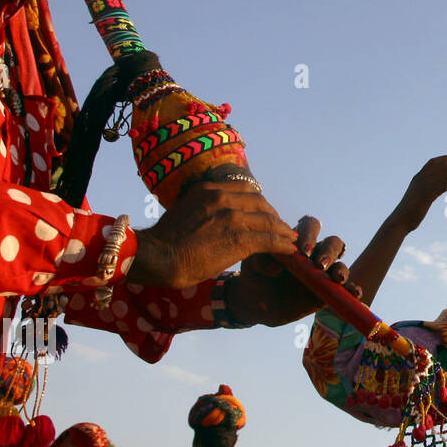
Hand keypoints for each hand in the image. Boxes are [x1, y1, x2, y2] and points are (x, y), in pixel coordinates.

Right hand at [127, 181, 296, 289]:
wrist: (156, 256)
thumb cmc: (164, 241)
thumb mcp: (184, 211)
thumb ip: (203, 208)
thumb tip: (211, 216)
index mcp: (209, 190)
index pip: (245, 189)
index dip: (259, 202)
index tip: (264, 212)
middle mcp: (222, 199)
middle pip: (260, 203)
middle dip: (272, 215)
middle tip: (280, 226)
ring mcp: (232, 217)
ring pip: (268, 221)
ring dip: (281, 231)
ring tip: (289, 238)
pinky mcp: (239, 238)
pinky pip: (269, 240)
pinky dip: (282, 245)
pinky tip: (288, 250)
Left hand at [228, 215, 361, 325]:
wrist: (255, 303)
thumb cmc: (254, 277)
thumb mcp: (251, 265)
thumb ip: (259, 259)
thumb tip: (274, 266)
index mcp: (298, 241)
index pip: (312, 226)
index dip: (310, 234)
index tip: (301, 251)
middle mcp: (315, 254)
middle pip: (333, 243)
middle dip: (329, 251)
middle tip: (318, 265)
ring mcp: (324, 274)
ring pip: (341, 264)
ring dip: (342, 269)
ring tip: (337, 279)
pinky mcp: (328, 292)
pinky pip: (346, 289)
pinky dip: (353, 289)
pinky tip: (355, 294)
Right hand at [392, 156, 446, 232]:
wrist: (401, 220)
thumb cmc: (409, 213)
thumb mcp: (417, 198)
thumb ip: (425, 191)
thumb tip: (433, 192)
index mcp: (418, 178)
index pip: (433, 162)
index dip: (445, 158)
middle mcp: (421, 178)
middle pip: (443, 165)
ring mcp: (425, 184)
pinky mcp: (429, 193)